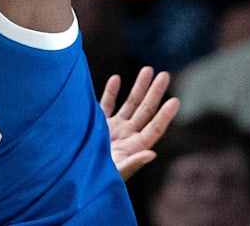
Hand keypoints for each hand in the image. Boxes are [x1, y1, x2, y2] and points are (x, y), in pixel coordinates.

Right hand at [100, 66, 178, 180]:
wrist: (75, 175)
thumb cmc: (96, 179)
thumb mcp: (116, 173)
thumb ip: (133, 163)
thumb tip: (152, 154)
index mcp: (134, 147)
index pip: (154, 128)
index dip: (164, 115)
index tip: (174, 101)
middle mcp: (128, 135)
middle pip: (145, 111)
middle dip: (154, 92)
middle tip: (164, 75)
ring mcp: (114, 128)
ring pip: (130, 104)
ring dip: (138, 87)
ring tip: (147, 70)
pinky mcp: (97, 124)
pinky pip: (107, 104)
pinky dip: (111, 92)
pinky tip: (117, 78)